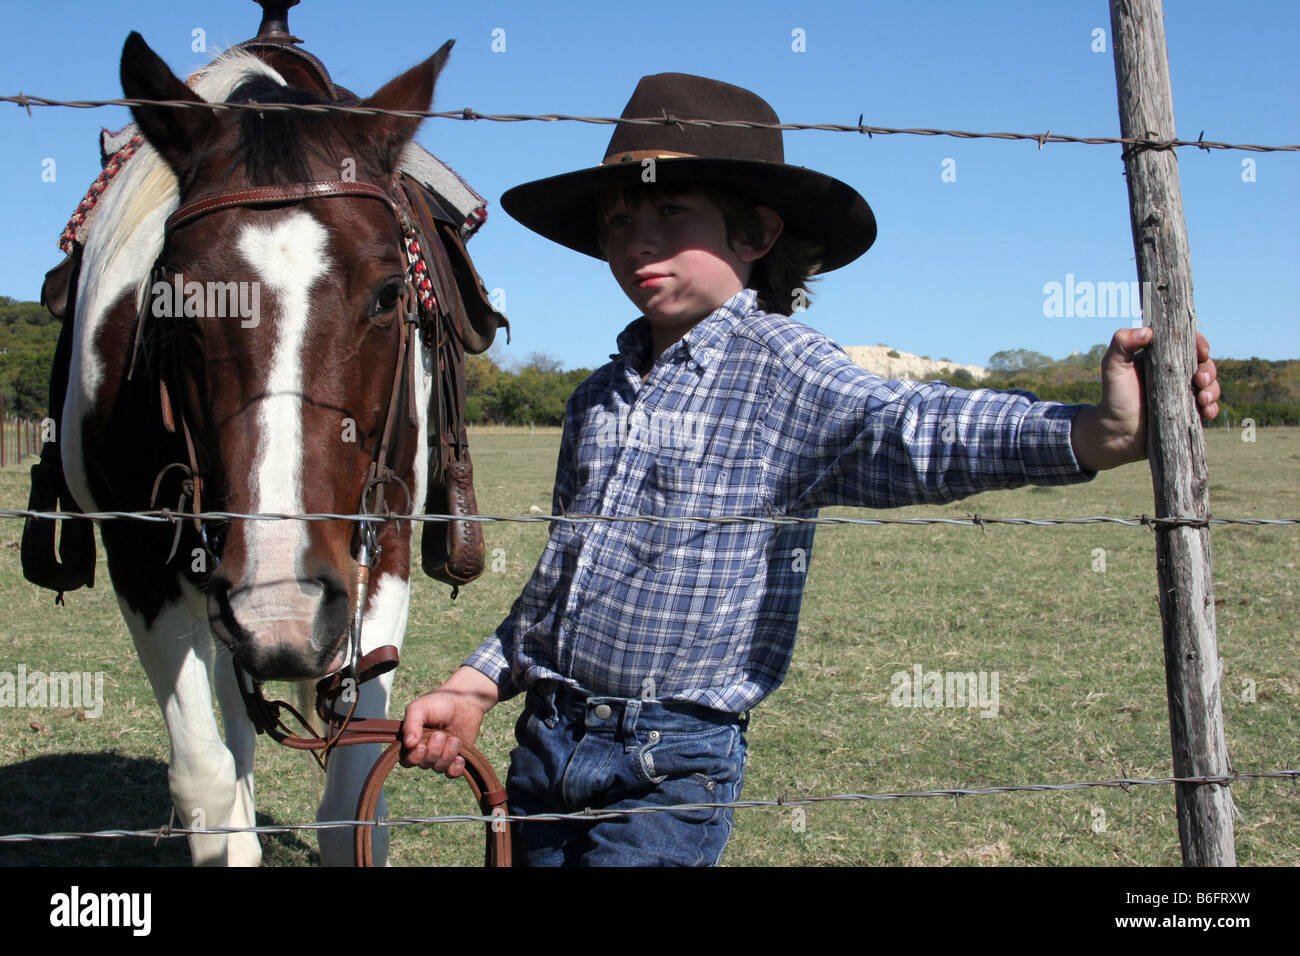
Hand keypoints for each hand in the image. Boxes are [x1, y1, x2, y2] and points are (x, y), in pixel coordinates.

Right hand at [400, 666, 498, 777]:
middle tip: (440, 734)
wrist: (464, 700)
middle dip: (433, 751)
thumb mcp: (420, 708)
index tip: (421, 746)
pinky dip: (456, 768)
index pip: (406, 760)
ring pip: (439, 768)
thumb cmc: (439, 702)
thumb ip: (411, 724)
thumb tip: (408, 744)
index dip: (413, 757)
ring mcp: (441, 755)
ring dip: (447, 754)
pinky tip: (460, 758)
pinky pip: (453, 773)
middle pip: (424, 764)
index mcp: (412, 741)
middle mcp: (426, 751)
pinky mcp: (456, 758)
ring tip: (454, 738)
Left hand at [1071, 327, 1219, 471]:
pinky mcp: (1189, 413)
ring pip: (1211, 385)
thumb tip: (1148, 331)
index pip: (1188, 344)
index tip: (1202, 352)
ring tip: (1203, 400)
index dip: (1200, 345)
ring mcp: (1184, 394)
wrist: (1116, 433)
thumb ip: (1122, 343)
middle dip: (1209, 370)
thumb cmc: (1114, 396)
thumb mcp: (1113, 366)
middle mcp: (1176, 374)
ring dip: (1213, 390)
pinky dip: (1213, 408)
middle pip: (1205, 365)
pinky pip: (1210, 408)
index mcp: (1162, 358)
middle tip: (1200, 380)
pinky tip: (1206, 412)